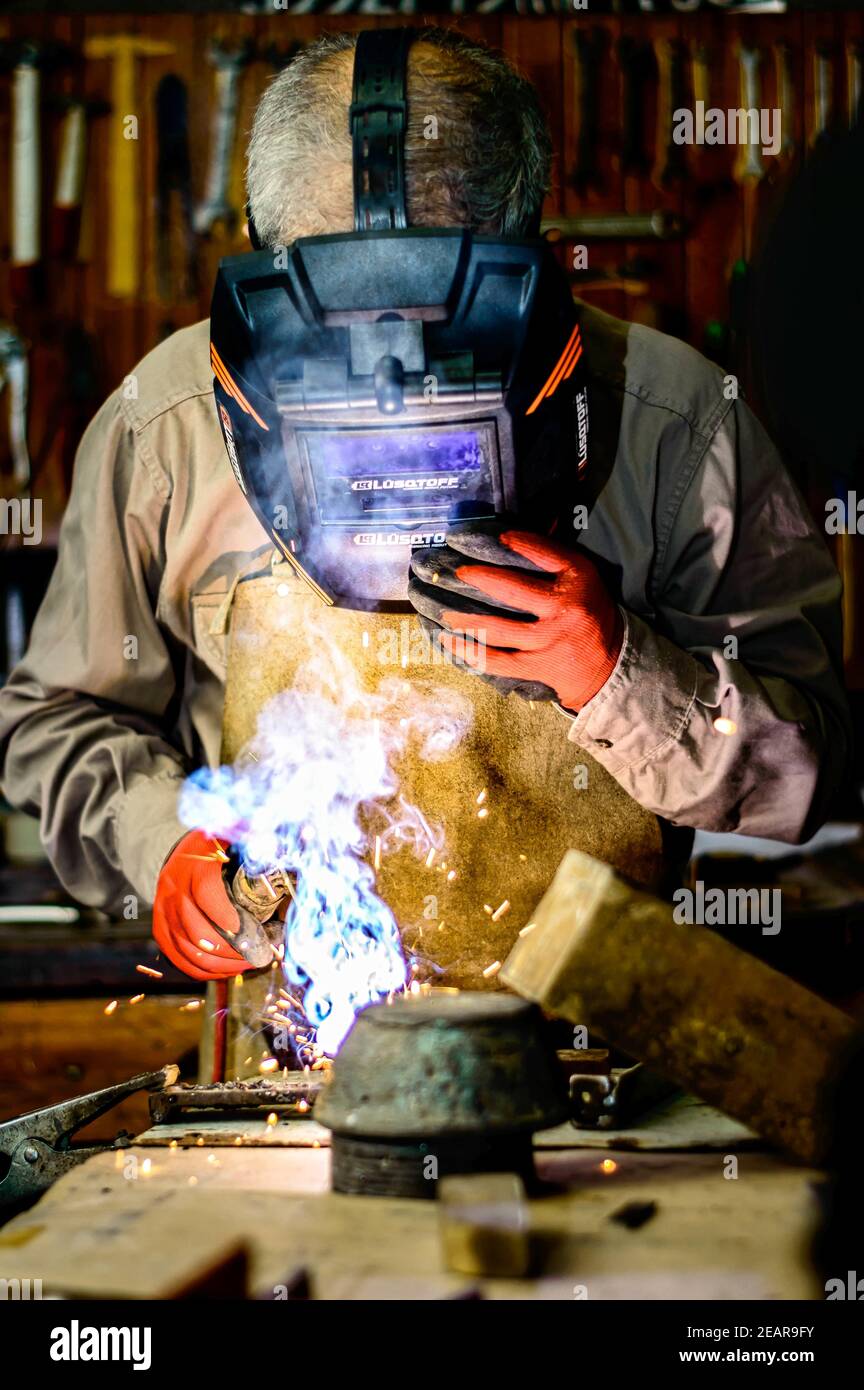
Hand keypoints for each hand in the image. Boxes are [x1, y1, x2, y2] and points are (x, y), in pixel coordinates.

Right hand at [152, 829, 253, 980]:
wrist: (185, 851)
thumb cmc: (217, 845)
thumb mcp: (234, 835)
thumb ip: (254, 840)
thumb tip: (275, 847)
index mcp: (194, 864)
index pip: (206, 893)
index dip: (225, 915)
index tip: (247, 931)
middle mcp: (173, 888)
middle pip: (195, 930)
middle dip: (229, 950)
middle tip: (257, 955)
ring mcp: (163, 909)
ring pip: (186, 949)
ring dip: (219, 965)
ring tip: (246, 965)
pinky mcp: (160, 926)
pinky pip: (176, 957)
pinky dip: (201, 971)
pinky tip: (224, 971)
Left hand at [418, 530, 622, 713]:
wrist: (610, 664)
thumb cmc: (590, 613)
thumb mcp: (584, 579)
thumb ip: (554, 558)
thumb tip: (513, 534)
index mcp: (578, 580)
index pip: (546, 553)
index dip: (521, 543)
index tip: (498, 537)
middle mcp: (563, 609)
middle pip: (512, 590)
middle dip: (479, 578)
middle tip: (458, 572)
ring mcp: (548, 640)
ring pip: (497, 628)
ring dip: (464, 619)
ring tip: (442, 610)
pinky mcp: (536, 666)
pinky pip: (496, 659)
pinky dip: (469, 650)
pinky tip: (447, 641)